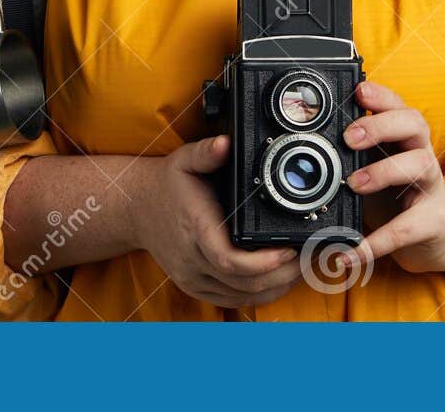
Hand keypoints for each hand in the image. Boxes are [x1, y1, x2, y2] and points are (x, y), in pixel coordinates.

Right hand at [129, 135, 303, 308]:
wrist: (135, 209)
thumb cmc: (166, 185)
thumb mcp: (184, 160)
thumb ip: (207, 151)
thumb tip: (226, 143)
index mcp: (195, 230)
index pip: (229, 260)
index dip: (264, 262)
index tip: (289, 250)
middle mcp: (193, 259)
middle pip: (243, 283)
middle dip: (283, 275)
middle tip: (309, 258)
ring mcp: (193, 277)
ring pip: (241, 297)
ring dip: (276, 288)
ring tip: (302, 268)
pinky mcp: (195, 287)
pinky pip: (232, 301)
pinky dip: (259, 295)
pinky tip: (279, 281)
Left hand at [342, 79, 444, 273]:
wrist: (431, 235)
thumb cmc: (393, 195)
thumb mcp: (370, 167)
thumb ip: (347, 155)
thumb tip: (301, 146)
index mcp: (404, 137)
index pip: (398, 105)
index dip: (381, 95)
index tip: (358, 91)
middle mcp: (422, 154)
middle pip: (415, 123)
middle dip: (381, 125)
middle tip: (350, 138)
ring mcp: (432, 187)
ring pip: (420, 165)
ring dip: (383, 172)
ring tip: (353, 184)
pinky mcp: (433, 222)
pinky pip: (407, 229)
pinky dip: (376, 242)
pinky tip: (350, 252)